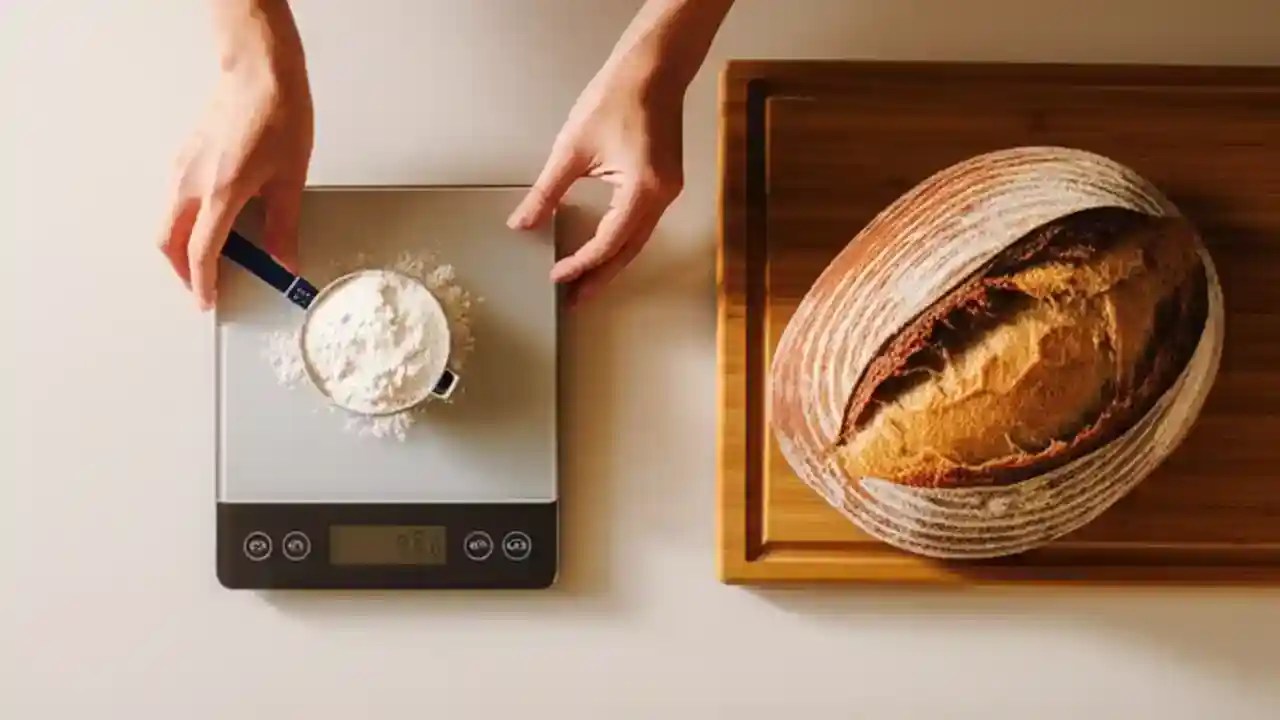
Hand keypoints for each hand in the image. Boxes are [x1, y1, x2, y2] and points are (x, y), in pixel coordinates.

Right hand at [158, 1, 311, 309]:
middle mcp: (192, 182)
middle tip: (203, 286)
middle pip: (169, 241)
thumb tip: (285, 262)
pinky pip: (174, 198)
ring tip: (210, 258)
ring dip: (180, 245)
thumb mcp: (291, 180)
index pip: (201, 253)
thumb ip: (284, 227)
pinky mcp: (185, 154)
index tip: (208, 301)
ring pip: (167, 219)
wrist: (260, 73)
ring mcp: (183, 167)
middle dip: (182, 271)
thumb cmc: (278, 117)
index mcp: (221, 194)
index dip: (203, 284)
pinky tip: (211, 221)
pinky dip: (183, 220)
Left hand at [508, 61, 683, 305]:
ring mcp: (668, 190)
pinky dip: (622, 241)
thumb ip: (546, 192)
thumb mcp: (572, 149)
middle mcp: (662, 196)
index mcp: (643, 189)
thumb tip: (522, 224)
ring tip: (586, 283)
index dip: (582, 263)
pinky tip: (603, 249)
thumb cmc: (616, 98)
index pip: (609, 241)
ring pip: (638, 240)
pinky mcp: (665, 182)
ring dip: (612, 263)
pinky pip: (643, 223)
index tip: (558, 276)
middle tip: (575, 301)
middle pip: (628, 250)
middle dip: (600, 277)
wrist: (653, 68)